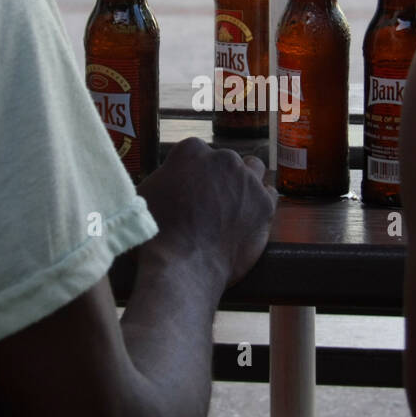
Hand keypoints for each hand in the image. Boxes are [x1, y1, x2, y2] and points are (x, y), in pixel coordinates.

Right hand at [137, 138, 275, 285]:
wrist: (184, 266)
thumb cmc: (157, 234)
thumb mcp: (146, 194)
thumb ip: (164, 177)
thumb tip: (170, 179)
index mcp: (191, 150)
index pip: (196, 151)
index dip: (192, 171)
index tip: (189, 188)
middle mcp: (223, 158)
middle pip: (225, 161)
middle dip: (218, 177)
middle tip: (209, 202)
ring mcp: (247, 180)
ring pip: (253, 169)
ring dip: (245, 181)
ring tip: (234, 203)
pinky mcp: (265, 204)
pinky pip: (269, 194)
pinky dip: (260, 202)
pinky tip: (250, 215)